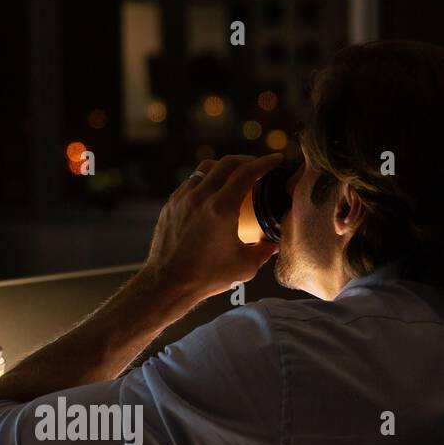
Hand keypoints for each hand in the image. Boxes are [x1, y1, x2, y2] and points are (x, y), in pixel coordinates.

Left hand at [145, 154, 282, 301]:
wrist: (167, 284)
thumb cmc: (205, 278)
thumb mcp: (245, 266)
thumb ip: (265, 250)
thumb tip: (275, 242)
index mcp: (221, 209)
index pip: (247, 173)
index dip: (265, 163)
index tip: (276, 160)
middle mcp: (200, 198)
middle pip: (226, 163)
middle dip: (246, 160)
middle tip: (257, 166)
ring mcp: (182, 199)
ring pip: (205, 169)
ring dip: (223, 168)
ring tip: (234, 176)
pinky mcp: (170, 205)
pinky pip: (190, 182)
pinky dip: (205, 180)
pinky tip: (211, 191)